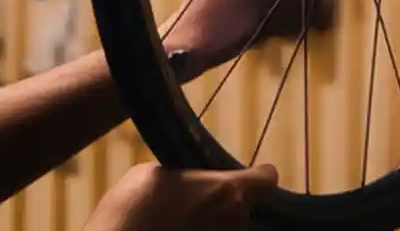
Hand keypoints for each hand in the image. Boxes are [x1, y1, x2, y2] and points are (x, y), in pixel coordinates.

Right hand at [83, 163, 278, 230]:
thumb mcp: (153, 174)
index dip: (257, 175)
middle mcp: (234, 222)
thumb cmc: (132, 210)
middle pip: (243, 207)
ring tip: (178, 222)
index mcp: (227, 191)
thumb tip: (188, 183)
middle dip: (224, 204)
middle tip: (194, 202)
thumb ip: (183, 176)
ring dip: (210, 224)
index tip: (246, 175)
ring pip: (226, 229)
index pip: (267, 179)